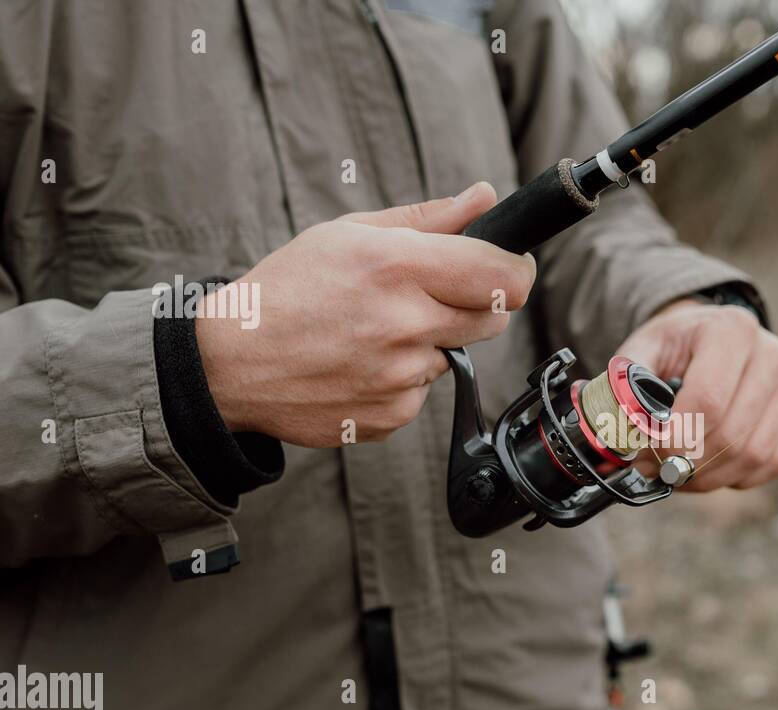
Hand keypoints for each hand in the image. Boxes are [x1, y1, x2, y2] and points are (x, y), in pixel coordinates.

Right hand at [194, 182, 535, 447]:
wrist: (230, 363)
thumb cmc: (288, 288)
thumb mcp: (349, 233)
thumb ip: (428, 219)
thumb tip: (484, 197)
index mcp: (396, 266)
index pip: (502, 274)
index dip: (517, 269)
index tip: (511, 266)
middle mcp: (405, 323)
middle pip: (494, 317)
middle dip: (477, 303)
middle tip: (434, 294)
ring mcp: (400, 375)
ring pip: (455, 354)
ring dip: (432, 341)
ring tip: (375, 330)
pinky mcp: (393, 414)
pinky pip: (424, 391)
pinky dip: (403, 377)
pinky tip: (361, 363)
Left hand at [616, 300, 777, 491]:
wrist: (702, 338)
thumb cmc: (670, 348)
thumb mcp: (639, 353)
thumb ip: (625, 389)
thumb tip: (623, 432)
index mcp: (731, 329)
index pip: (708, 401)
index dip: (674, 440)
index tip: (645, 456)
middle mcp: (770, 352)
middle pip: (732, 432)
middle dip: (687, 464)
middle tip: (653, 471)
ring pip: (754, 454)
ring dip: (710, 476)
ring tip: (676, 474)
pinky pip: (774, 462)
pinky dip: (737, 477)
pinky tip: (708, 469)